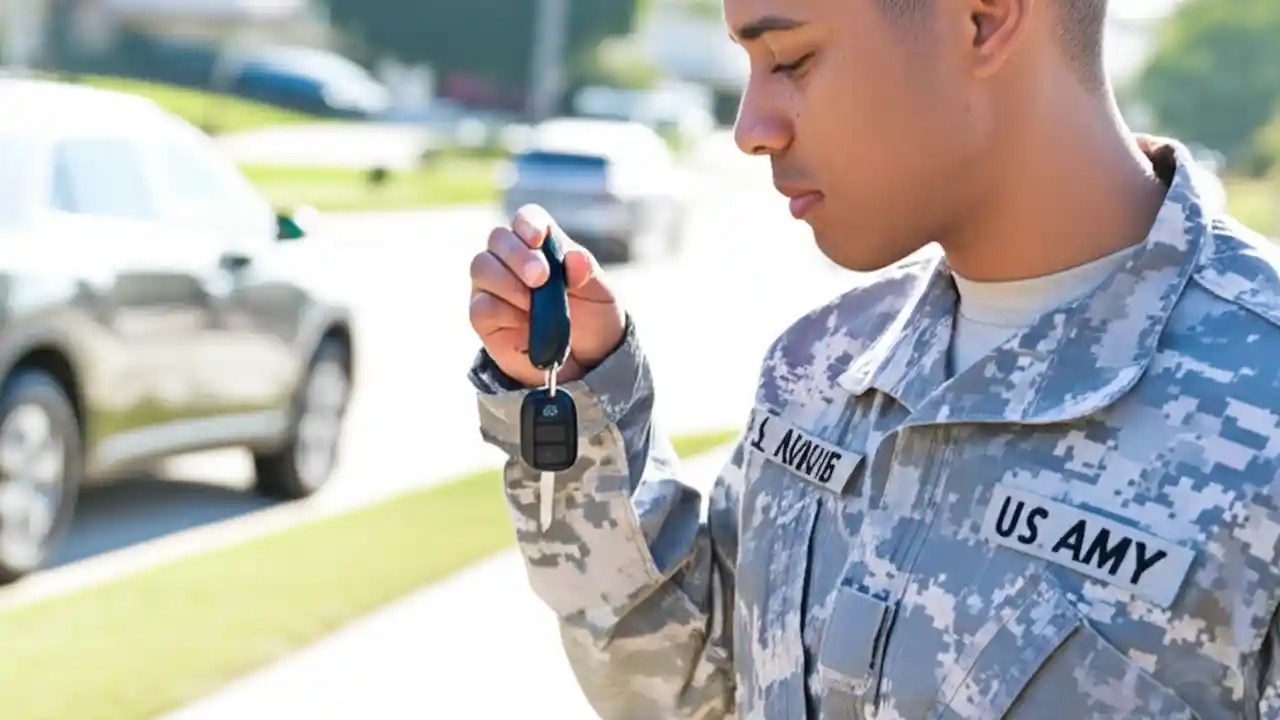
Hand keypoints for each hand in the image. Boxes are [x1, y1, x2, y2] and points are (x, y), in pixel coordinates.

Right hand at [469, 204, 626, 387]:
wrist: (585, 360)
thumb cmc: (592, 316)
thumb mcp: (601, 294)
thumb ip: (587, 273)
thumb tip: (575, 258)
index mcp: (541, 244)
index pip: (526, 219)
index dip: (528, 224)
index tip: (539, 238)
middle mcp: (511, 259)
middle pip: (498, 238)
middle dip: (518, 255)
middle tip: (541, 278)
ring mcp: (494, 286)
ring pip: (482, 267)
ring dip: (508, 282)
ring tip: (533, 304)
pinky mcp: (484, 316)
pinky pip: (480, 305)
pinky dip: (501, 311)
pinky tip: (522, 322)